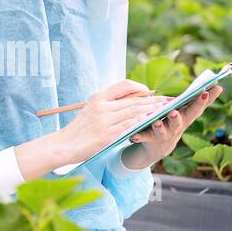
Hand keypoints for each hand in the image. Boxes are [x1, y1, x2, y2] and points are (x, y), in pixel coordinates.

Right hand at [55, 79, 170, 166]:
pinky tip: (152, 123)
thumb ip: (109, 104)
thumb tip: (131, 101)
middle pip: (133, 100)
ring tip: (165, 110)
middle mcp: (102, 106)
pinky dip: (142, 123)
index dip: (139, 87)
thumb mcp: (91, 110)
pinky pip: (128, 127)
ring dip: (152, 110)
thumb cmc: (79, 129)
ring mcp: (104, 121)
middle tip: (168, 100)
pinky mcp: (106, 135)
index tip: (150, 91)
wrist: (63, 145)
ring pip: (134, 112)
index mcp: (98, 98)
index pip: (124, 85)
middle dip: (153, 100)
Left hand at [123, 84, 224, 169]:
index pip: (198, 107)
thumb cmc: (171, 124)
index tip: (216, 87)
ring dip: (160, 127)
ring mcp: (163, 136)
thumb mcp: (184, 112)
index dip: (207, 99)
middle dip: (179, 116)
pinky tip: (134, 135)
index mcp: (185, 117)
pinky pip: (143, 138)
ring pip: (162, 132)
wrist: (155, 149)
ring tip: (156, 123)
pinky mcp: (149, 141)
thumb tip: (217, 85)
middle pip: (180, 122)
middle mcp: (176, 128)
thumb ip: (195, 101)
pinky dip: (139, 136)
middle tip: (175, 112)